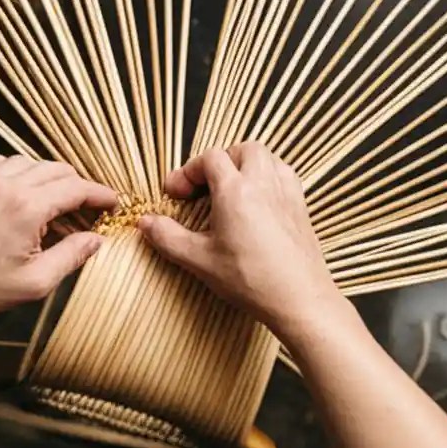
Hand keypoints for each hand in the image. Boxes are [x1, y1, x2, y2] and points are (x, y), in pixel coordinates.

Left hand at [0, 154, 118, 337]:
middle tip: (82, 210)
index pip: (75, 188)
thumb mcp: (37, 281)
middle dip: (75, 187)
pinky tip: (12, 187)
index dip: (99, 194)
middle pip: (54, 170)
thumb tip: (96, 239)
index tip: (111, 202)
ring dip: (43, 177)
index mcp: (27, 208)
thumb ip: (72, 255)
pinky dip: (9, 168)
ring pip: (25, 161)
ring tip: (48, 202)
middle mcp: (3, 184)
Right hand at [137, 142, 343, 340]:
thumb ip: (168, 237)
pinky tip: (258, 202)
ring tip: (231, 189)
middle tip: (205, 186)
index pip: (210, 158)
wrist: (300, 299)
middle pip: (242, 149)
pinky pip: (284, 175)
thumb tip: (145, 223)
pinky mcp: (301, 207)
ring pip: (267, 157)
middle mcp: (264, 183)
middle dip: (220, 161)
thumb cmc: (253, 280)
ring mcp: (287, 193)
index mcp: (236, 190)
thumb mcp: (200, 260)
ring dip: (245, 165)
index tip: (177, 193)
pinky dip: (268, 177)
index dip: (188, 172)